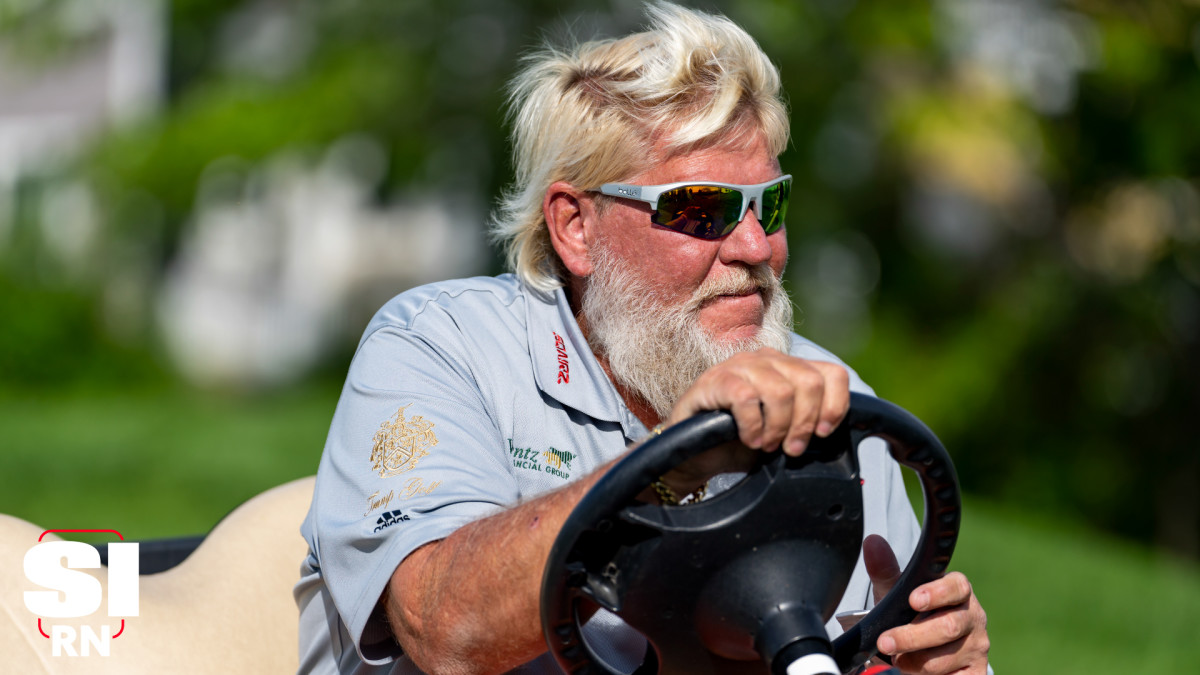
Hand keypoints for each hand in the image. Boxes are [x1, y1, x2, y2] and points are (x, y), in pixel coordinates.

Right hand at [658, 349, 849, 490]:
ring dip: (778, 427)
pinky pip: (746, 398)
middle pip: (810, 383)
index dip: (836, 405)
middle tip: (791, 448)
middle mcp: (767, 359)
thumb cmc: (738, 441)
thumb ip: (806, 423)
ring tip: (766, 444)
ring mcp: (739, 365)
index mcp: (789, 367)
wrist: (693, 452)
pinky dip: (753, 425)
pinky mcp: (714, 380)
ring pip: (781, 391)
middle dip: (804, 423)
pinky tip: (748, 438)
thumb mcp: (782, 432)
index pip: (832, 373)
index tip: (823, 434)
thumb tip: (829, 433)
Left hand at [864, 535, 989, 673]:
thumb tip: (872, 542)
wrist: (924, 650)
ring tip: (898, 660)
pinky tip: (915, 673)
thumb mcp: (897, 594)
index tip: (913, 600)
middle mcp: (973, 617)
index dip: (937, 593)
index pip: (957, 586)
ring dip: (914, 661)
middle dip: (912, 636)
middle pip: (948, 626)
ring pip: (944, 658)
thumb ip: (886, 570)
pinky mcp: (976, 672)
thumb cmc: (912, 614)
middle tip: (885, 642)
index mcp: (959, 591)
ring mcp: (977, 646)